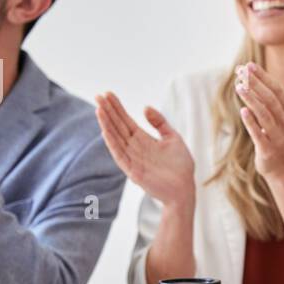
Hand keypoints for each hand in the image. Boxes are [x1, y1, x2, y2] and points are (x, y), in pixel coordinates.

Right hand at [95, 92, 194, 206]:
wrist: (185, 189)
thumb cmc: (181, 166)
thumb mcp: (173, 138)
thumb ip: (160, 123)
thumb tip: (145, 107)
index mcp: (143, 139)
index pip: (126, 120)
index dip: (117, 108)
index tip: (107, 94)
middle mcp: (135, 148)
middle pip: (118, 126)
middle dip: (108, 112)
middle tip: (98, 96)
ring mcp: (132, 159)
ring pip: (116, 138)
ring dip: (106, 124)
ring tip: (99, 110)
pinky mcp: (133, 171)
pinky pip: (120, 155)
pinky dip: (112, 143)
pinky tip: (105, 131)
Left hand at [234, 62, 283, 180]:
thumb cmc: (277, 140)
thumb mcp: (278, 119)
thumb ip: (268, 103)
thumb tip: (251, 80)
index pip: (276, 89)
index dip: (263, 76)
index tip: (248, 65)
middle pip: (270, 99)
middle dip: (256, 83)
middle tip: (241, 71)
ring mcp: (278, 136)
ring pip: (265, 114)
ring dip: (252, 99)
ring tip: (239, 86)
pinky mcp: (268, 149)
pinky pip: (259, 134)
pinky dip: (251, 122)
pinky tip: (243, 111)